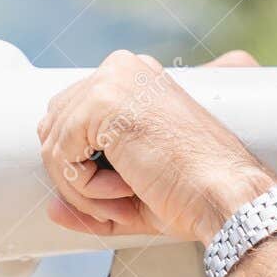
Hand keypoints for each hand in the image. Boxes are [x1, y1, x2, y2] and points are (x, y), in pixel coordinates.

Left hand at [37, 49, 274, 244]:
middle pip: (54, 129)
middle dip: (79, 178)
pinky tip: (129, 187)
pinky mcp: (100, 102)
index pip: (72, 120)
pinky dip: (85, 189)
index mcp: (133, 76)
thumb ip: (90, 194)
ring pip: (53, 145)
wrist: (227, 195)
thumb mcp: (134, 189)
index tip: (130, 191)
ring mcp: (109, 80)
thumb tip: (50, 209)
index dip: (87, 167)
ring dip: (83, 188)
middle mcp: (119, 67)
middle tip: (126, 199)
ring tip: (128, 195)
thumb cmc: (196, 194)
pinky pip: (59, 157)